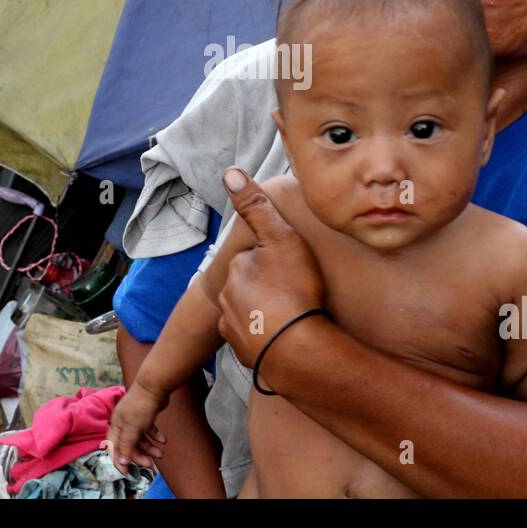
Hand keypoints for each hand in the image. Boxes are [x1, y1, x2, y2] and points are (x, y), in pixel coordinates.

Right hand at [105, 382, 168, 473]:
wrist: (155, 386)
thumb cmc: (140, 406)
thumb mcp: (132, 429)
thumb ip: (126, 445)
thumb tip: (120, 462)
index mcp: (116, 425)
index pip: (113, 447)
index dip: (119, 460)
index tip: (126, 472)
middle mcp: (123, 423)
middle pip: (129, 444)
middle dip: (139, 455)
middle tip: (150, 465)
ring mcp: (135, 418)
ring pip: (140, 438)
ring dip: (150, 448)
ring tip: (161, 454)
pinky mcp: (146, 415)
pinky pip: (149, 430)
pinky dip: (155, 436)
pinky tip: (163, 440)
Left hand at [216, 168, 325, 370]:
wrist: (299, 349)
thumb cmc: (294, 290)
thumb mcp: (281, 238)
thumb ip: (256, 207)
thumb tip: (229, 173)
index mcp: (236, 269)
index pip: (253, 258)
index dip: (275, 260)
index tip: (293, 267)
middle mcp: (227, 299)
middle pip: (250, 285)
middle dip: (267, 286)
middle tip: (296, 291)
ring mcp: (234, 329)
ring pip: (251, 313)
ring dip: (267, 313)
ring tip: (294, 316)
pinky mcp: (245, 354)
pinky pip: (255, 340)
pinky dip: (267, 338)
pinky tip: (287, 337)